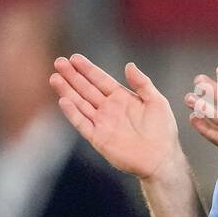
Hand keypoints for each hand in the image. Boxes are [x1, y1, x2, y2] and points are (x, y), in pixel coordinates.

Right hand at [50, 54, 181, 181]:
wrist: (161, 158)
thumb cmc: (162, 130)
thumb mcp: (156, 101)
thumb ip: (142, 83)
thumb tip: (129, 65)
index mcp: (122, 98)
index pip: (100, 80)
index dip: (87, 69)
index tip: (74, 58)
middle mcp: (109, 109)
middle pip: (86, 89)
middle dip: (72, 76)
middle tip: (59, 62)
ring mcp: (102, 123)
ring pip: (80, 104)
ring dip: (67, 91)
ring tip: (55, 78)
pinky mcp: (98, 139)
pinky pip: (82, 124)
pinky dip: (73, 113)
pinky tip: (63, 101)